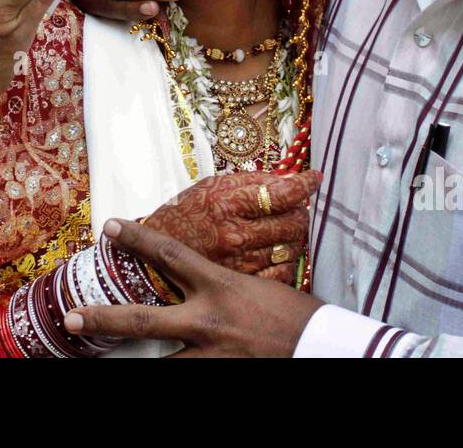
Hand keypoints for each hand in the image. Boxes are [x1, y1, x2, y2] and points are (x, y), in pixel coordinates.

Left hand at [64, 218, 324, 356]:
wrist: (325, 345)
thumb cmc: (298, 313)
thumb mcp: (259, 285)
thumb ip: (224, 284)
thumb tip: (199, 278)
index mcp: (220, 285)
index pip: (170, 253)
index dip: (137, 238)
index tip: (111, 226)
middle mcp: (208, 319)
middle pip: (144, 317)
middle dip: (104, 318)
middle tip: (70, 318)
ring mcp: (212, 353)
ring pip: (159, 362)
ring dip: (128, 362)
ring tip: (98, 359)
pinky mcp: (223, 374)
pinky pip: (185, 375)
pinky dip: (170, 370)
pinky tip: (152, 368)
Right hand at [143, 170, 318, 285]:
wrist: (151, 261)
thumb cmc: (182, 218)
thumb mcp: (209, 188)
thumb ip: (249, 183)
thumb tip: (287, 179)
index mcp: (227, 205)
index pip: (282, 192)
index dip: (304, 184)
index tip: (312, 179)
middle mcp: (237, 235)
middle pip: (293, 222)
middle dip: (300, 212)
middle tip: (293, 208)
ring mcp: (242, 263)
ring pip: (291, 247)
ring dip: (293, 236)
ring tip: (281, 230)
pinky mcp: (243, 285)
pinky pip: (283, 273)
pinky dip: (286, 261)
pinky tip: (275, 253)